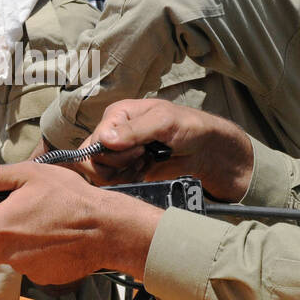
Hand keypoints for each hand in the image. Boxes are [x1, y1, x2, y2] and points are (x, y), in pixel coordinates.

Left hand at [0, 160, 161, 283]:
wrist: (107, 229)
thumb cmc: (70, 199)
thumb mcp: (30, 175)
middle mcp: (6, 253)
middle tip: (8, 216)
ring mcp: (24, 268)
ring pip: (7, 257)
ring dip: (14, 244)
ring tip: (37, 223)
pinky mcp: (42, 277)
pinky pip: (29, 266)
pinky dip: (34, 254)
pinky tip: (52, 237)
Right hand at [75, 99, 253, 201]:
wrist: (207, 150)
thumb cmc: (189, 126)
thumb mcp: (164, 122)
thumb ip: (135, 130)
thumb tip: (106, 140)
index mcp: (116, 115)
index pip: (93, 141)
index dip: (113, 153)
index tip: (140, 151)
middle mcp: (113, 134)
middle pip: (92, 161)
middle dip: (118, 165)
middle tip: (143, 158)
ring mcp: (118, 154)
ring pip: (101, 176)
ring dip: (125, 174)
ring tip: (146, 163)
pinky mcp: (126, 170)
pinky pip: (114, 184)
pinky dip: (129, 181)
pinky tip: (145, 172)